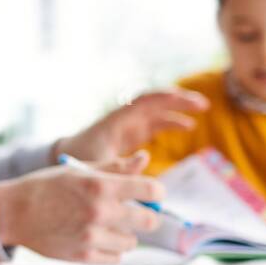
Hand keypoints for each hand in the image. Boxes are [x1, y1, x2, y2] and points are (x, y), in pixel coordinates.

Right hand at [0, 152, 164, 263]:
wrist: (13, 213)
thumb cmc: (46, 187)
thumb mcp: (78, 170)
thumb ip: (114, 167)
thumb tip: (144, 159)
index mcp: (100, 185)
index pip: (151, 191)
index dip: (155, 192)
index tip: (149, 194)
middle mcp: (99, 212)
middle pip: (149, 221)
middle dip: (145, 216)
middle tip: (132, 214)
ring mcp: (92, 237)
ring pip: (131, 242)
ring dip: (124, 235)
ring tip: (106, 226)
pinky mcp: (83, 257)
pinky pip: (115, 258)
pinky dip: (110, 250)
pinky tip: (96, 239)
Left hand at [55, 88, 208, 161]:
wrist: (61, 160)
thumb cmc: (77, 161)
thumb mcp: (96, 166)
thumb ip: (119, 165)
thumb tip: (147, 158)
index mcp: (116, 121)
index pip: (144, 101)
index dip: (167, 98)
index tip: (188, 100)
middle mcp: (123, 119)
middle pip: (155, 101)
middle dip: (179, 100)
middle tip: (203, 104)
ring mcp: (127, 125)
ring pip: (157, 111)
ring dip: (178, 109)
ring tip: (201, 111)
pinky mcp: (130, 135)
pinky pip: (154, 123)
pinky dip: (171, 121)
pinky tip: (187, 125)